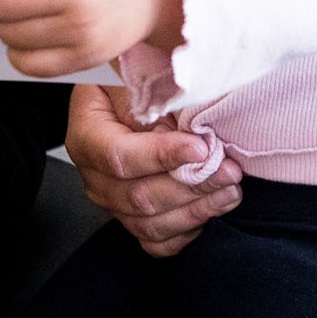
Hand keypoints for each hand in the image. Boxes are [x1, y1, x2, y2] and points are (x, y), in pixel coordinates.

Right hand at [66, 82, 241, 256]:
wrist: (125, 95)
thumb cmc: (131, 81)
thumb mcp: (136, 75)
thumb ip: (155, 98)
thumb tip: (189, 123)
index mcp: (87, 136)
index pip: (119, 157)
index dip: (161, 157)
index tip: (200, 147)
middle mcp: (94, 176)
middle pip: (138, 196)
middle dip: (191, 185)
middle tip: (227, 169)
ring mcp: (112, 202)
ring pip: (150, 224)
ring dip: (197, 209)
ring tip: (230, 190)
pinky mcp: (132, 218)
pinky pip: (157, 242)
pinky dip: (187, 232)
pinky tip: (211, 209)